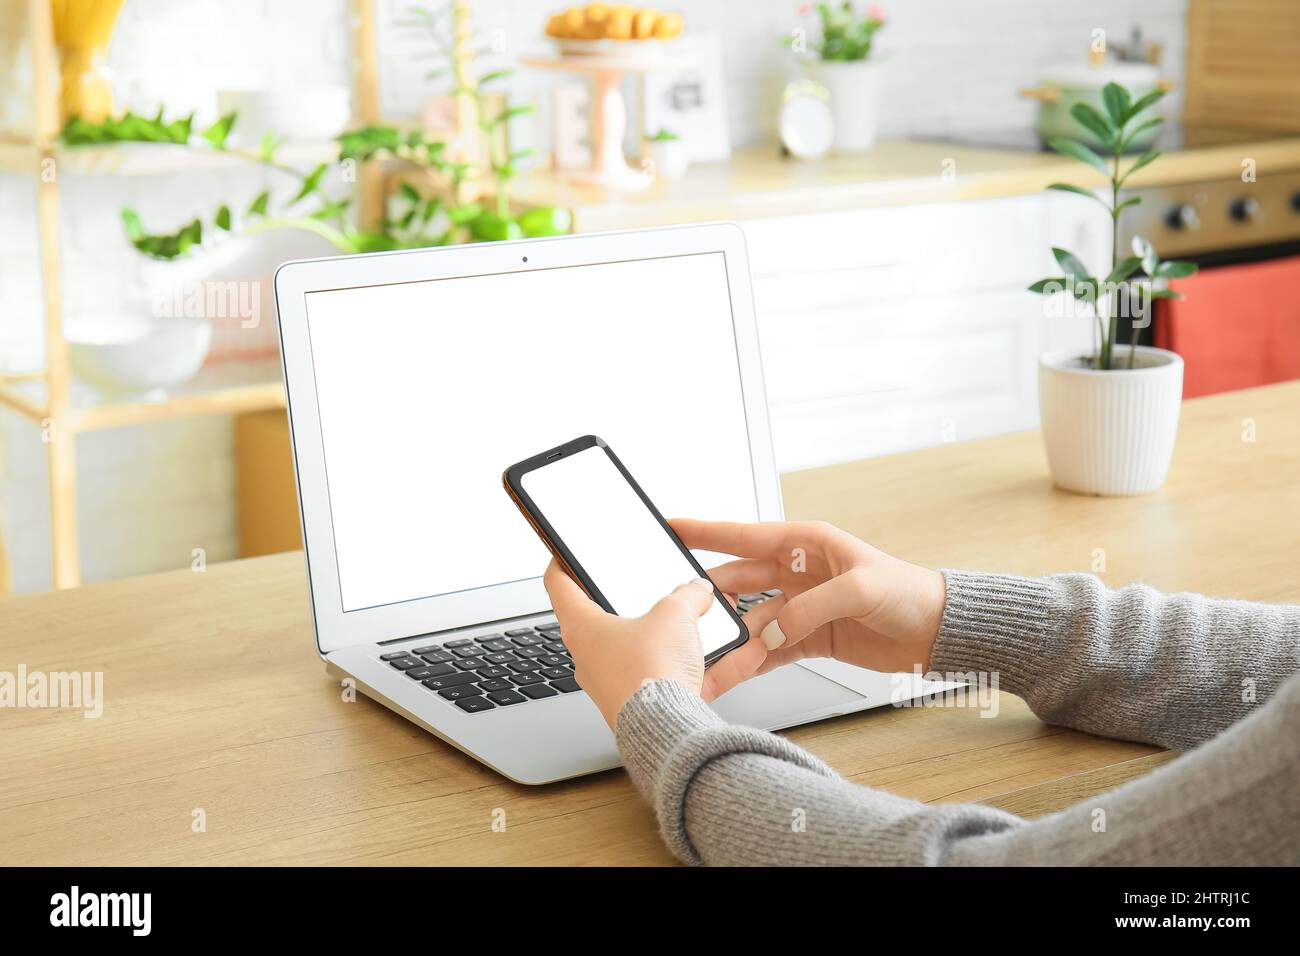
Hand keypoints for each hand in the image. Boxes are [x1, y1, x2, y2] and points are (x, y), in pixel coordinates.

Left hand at [543, 560, 767, 728]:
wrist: (668, 731)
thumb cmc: (650, 672)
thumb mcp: (675, 614)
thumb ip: (689, 595)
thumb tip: (699, 590)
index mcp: (584, 627)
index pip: (560, 584)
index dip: (564, 562)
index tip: (567, 553)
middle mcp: (596, 657)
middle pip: (612, 619)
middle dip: (642, 603)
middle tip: (658, 585)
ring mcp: (621, 683)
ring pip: (655, 650)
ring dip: (685, 637)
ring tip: (714, 619)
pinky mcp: (650, 706)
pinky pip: (684, 678)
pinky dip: (713, 667)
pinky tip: (745, 654)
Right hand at [671, 519, 946, 677]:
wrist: (937, 629)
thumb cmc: (908, 592)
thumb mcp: (858, 589)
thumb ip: (808, 608)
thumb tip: (769, 629)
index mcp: (805, 543)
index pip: (744, 534)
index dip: (704, 531)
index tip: (671, 526)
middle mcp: (797, 570)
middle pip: (739, 580)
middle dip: (708, 596)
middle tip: (679, 611)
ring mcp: (801, 605)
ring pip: (751, 619)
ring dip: (730, 637)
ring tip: (707, 653)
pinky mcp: (809, 636)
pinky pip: (769, 646)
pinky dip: (752, 659)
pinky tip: (734, 669)